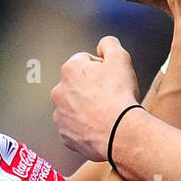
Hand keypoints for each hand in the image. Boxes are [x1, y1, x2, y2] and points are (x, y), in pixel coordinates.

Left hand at [52, 36, 139, 160]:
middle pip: (78, 85)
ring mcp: (60, 116)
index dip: (103, 69)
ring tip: (106, 115)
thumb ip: (109, 44)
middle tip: (110, 97)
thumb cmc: (120, 94)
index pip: (86, 62)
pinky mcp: (65, 136)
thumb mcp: (121, 58)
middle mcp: (58, 92)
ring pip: (75, 107)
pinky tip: (100, 128)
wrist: (120, 132)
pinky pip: (75, 128)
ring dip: (87, 108)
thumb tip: (103, 44)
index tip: (113, 80)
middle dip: (91, 89)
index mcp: (69, 70)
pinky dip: (86, 127)